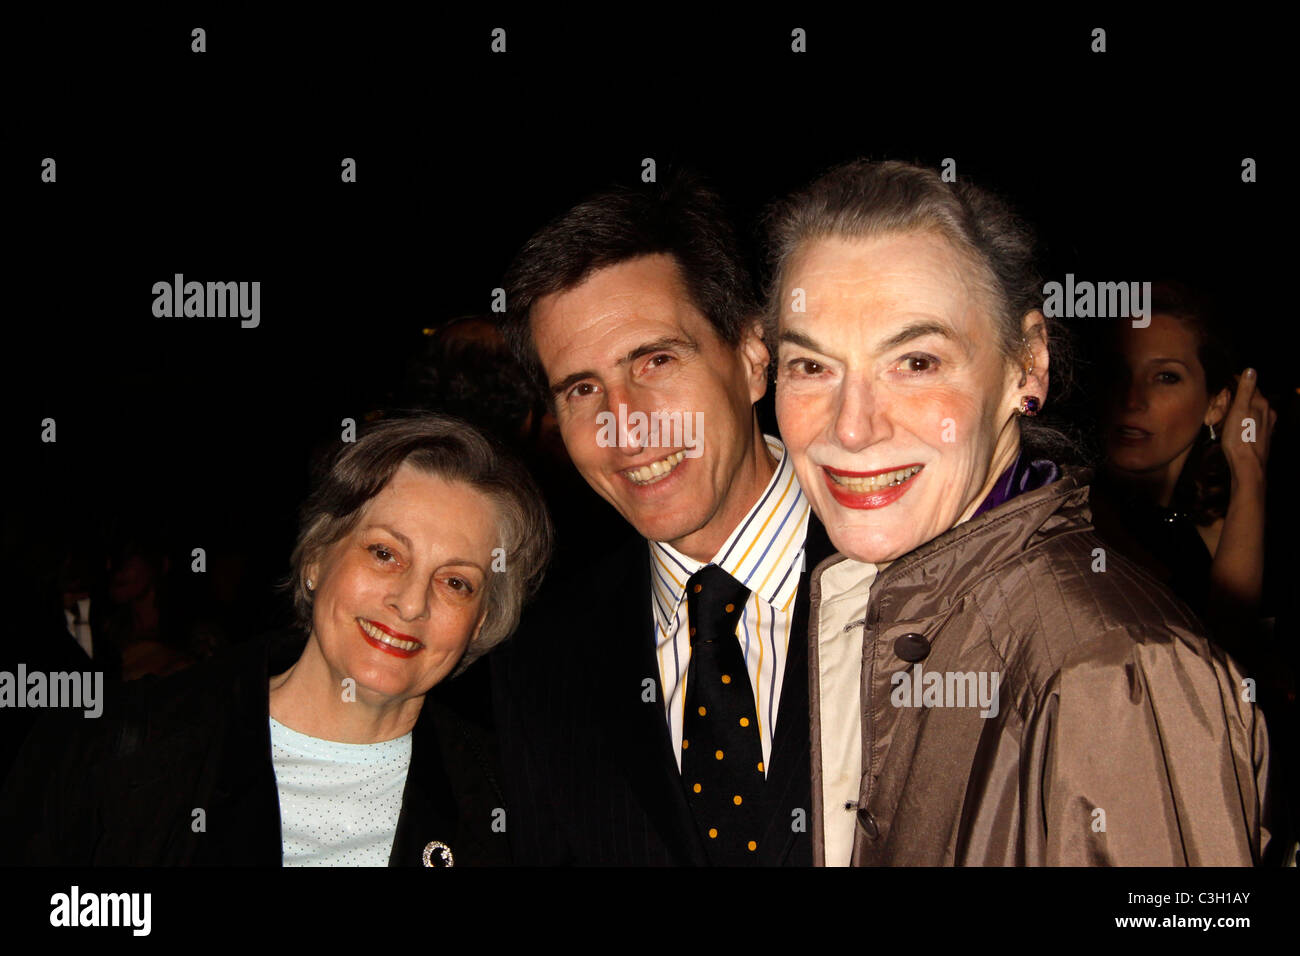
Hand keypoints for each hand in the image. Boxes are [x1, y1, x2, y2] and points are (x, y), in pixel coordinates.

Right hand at [1219, 368, 1275, 484]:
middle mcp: (1268, 413)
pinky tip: (1235, 429)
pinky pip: (1252, 423)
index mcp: (1261, 404)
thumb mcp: (1239, 410)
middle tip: (1221, 404)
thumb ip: (1245, 390)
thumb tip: (1250, 370)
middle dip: (1237, 399)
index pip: (1249, 386)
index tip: (1224, 383)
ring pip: (1251, 411)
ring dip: (1240, 411)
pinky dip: (1243, 422)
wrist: (1248, 465)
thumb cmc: (1240, 439)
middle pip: (1251, 399)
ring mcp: (1267, 425)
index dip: (1235, 383)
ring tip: (1225, 417)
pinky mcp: (1263, 436)